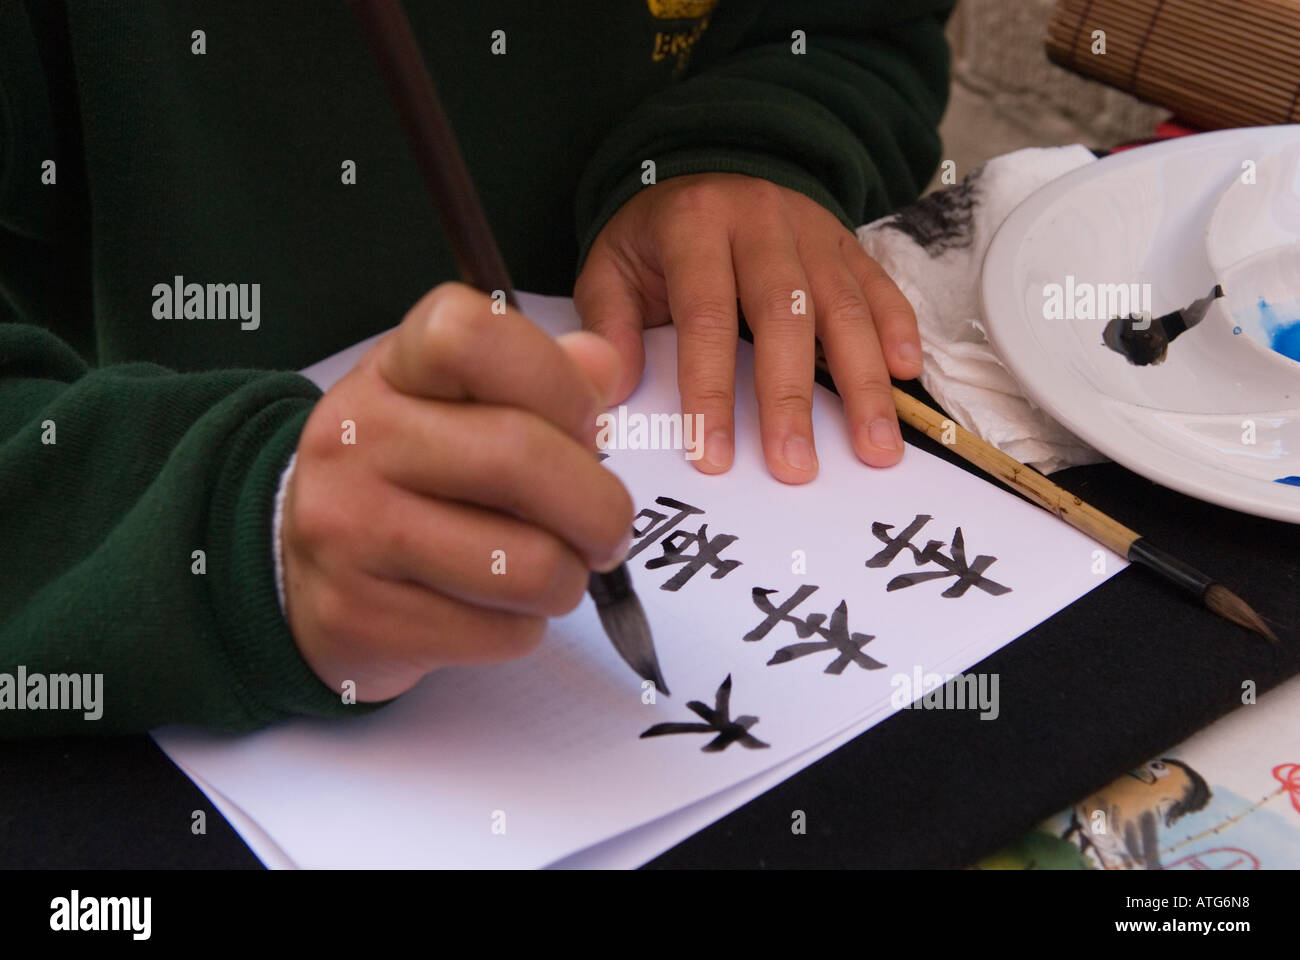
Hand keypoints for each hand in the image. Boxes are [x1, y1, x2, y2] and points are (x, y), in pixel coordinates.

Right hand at [282, 283, 633, 700]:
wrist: (297, 568)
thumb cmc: (408, 478)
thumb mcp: (458, 405)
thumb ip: (540, 378)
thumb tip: (602, 366)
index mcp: (392, 370)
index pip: (473, 336)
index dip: (558, 384)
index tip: (583, 427)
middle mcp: (358, 438)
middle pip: (520, 457)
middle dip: (600, 508)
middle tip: (608, 531)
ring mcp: (349, 529)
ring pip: (525, 564)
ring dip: (567, 580)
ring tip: (550, 573)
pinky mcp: (358, 615)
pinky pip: (499, 633)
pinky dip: (523, 628)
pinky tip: (494, 610)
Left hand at [575, 173, 921, 483]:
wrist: (700, 164)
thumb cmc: (653, 236)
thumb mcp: (610, 266)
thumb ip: (612, 324)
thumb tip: (615, 391)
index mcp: (695, 225)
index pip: (706, 316)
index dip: (711, 391)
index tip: (714, 457)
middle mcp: (760, 221)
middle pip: (784, 315)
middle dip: (791, 399)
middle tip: (797, 468)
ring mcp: (811, 229)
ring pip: (844, 306)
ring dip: (863, 382)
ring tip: (876, 447)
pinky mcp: (845, 240)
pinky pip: (879, 285)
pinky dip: (898, 328)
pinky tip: (906, 374)